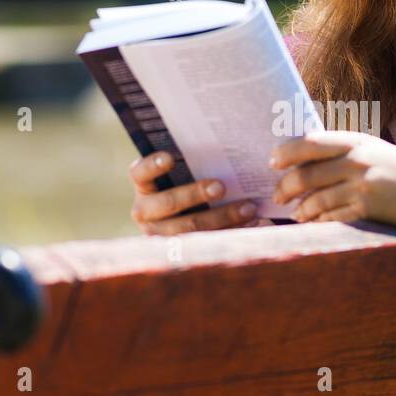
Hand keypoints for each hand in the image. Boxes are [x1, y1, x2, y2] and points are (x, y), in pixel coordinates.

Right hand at [129, 152, 268, 233]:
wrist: (177, 222)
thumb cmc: (185, 185)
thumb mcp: (181, 175)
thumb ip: (191, 163)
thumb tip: (223, 142)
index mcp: (142, 186)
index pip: (140, 173)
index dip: (153, 166)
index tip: (170, 158)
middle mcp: (143, 212)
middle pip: (170, 202)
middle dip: (196, 194)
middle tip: (221, 186)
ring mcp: (159, 235)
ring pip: (191, 228)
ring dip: (223, 217)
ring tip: (249, 208)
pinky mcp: (180, 252)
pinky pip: (208, 244)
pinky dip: (233, 232)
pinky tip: (254, 224)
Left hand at [269, 130, 395, 232]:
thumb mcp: (379, 152)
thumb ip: (349, 152)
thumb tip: (311, 158)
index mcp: (359, 142)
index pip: (311, 143)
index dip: (287, 152)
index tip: (273, 162)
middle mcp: (359, 160)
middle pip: (307, 174)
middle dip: (286, 188)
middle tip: (277, 197)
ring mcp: (364, 185)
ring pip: (316, 199)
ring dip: (301, 210)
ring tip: (296, 215)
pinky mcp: (370, 209)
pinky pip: (333, 218)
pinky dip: (319, 222)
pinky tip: (314, 224)